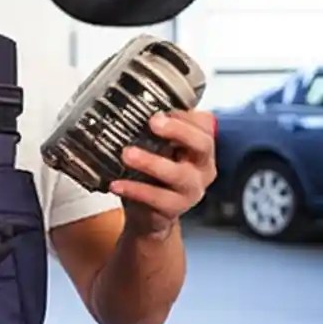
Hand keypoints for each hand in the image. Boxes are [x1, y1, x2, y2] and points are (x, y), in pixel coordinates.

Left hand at [110, 110, 216, 238]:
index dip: (185, 116)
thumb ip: (155, 133)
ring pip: (179, 174)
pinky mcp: (176, 208)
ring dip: (151, 162)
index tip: (159, 111)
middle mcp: (203, 167)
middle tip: (153, 122)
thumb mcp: (159, 150)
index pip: (206, 124)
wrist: (150, 215)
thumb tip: (133, 109)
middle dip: (179, 130)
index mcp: (201, 148)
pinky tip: (116, 184)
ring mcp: (192, 190)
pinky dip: (134, 190)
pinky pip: (157, 198)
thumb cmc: (154, 175)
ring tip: (127, 154)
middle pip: (202, 144)